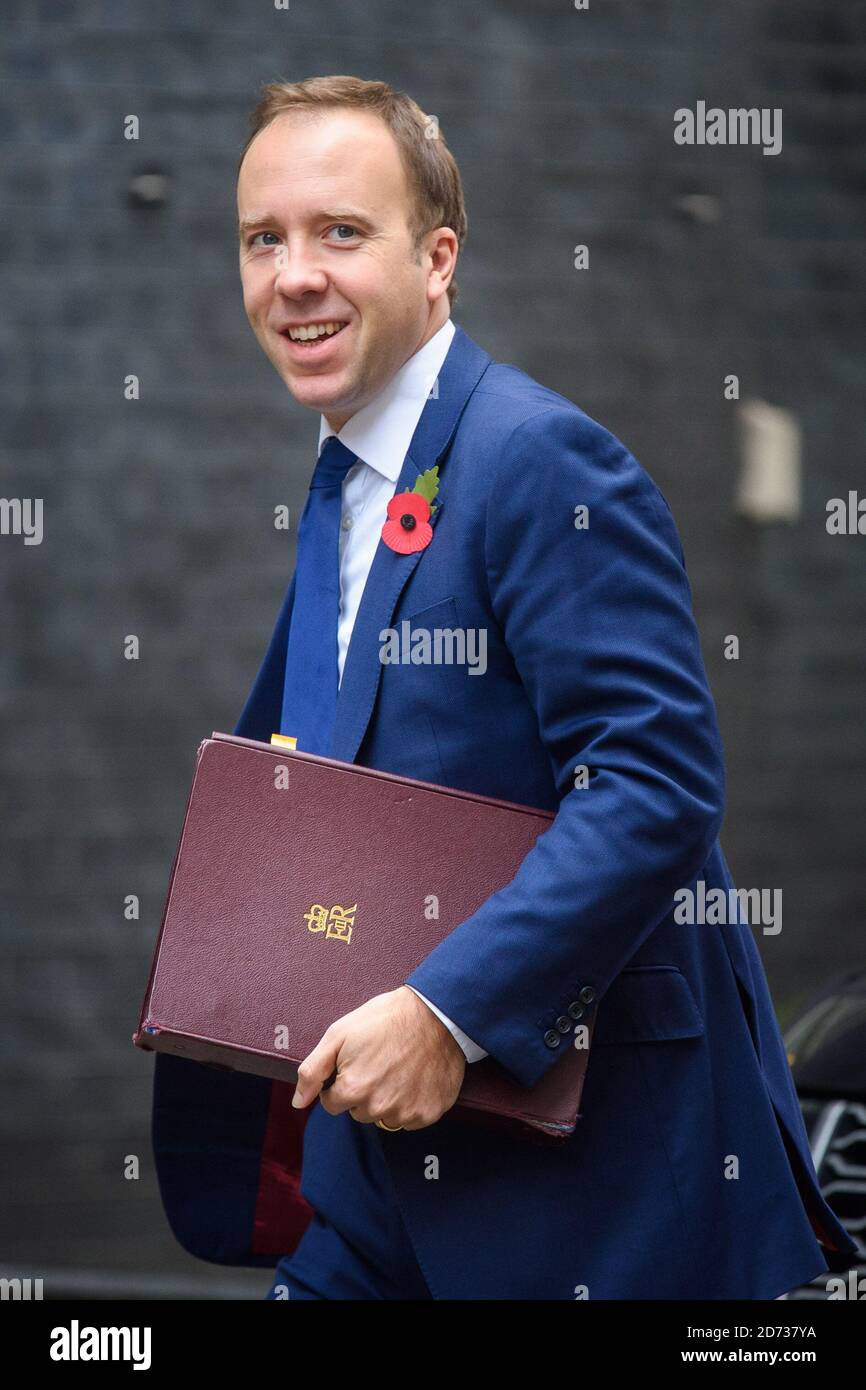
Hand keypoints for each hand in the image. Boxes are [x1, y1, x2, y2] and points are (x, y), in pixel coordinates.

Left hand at [291, 986, 466, 1129]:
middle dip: (363, 1092)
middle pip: (358, 1112)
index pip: (332, 1103)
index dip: (341, 1081)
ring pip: (384, 1117)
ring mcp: (406, 1113)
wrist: (435, 1012)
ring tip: (399, 1068)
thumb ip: (312, 1071)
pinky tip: (415, 1077)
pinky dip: (411, 1102)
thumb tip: (298, 1102)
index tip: (356, 1062)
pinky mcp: (429, 1113)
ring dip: (387, 1099)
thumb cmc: (384, 1019)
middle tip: (379, 1062)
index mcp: (352, 1090)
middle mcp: (378, 1108)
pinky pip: (411, 1119)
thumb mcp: (339, 1034)